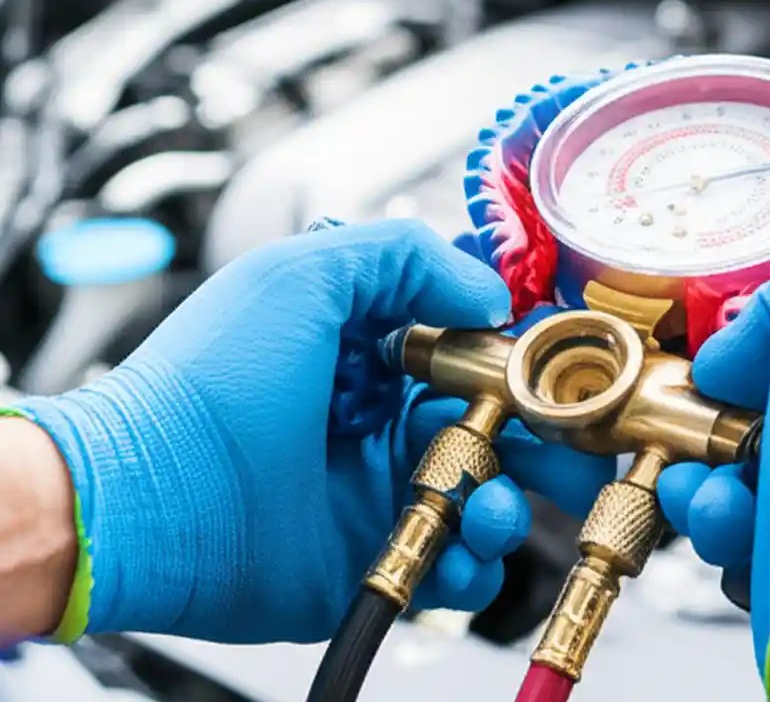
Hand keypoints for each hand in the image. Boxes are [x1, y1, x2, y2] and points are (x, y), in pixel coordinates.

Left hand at [14, 219, 613, 642]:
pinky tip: (463, 551)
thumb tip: (488, 293)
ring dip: (510, 505)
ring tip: (492, 509)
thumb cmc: (211, 381)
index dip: (520, 359)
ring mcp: (382, 494)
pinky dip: (476, 564)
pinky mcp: (377, 557)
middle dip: (539, 438)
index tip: (558, 367)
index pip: (474, 351)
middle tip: (567, 444)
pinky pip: (456, 567)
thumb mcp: (302, 273)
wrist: (149, 498)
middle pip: (497, 428)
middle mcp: (384, 422)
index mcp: (372, 354)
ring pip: (487, 498)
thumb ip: (405, 256)